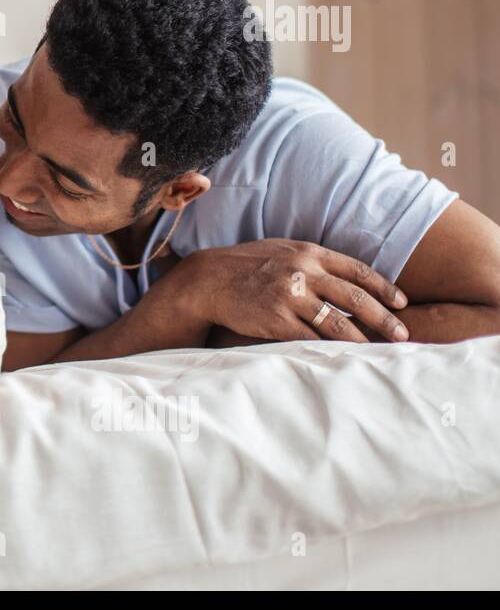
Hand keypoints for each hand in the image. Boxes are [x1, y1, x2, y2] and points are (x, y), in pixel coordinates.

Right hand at [174, 240, 409, 343]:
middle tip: (403, 335)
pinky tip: (343, 358)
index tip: (402, 303)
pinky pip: (311, 339)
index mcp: (308, 252)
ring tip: (379, 352)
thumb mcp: (281, 251)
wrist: (207, 280)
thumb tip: (343, 276)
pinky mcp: (276, 320)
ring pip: (338, 323)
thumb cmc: (244, 265)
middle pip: (355, 298)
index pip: (357, 270)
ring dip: (362, 340)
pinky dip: (330, 350)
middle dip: (384, 318)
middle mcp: (302, 272)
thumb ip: (311, 260)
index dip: (384, 287)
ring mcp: (289, 296)